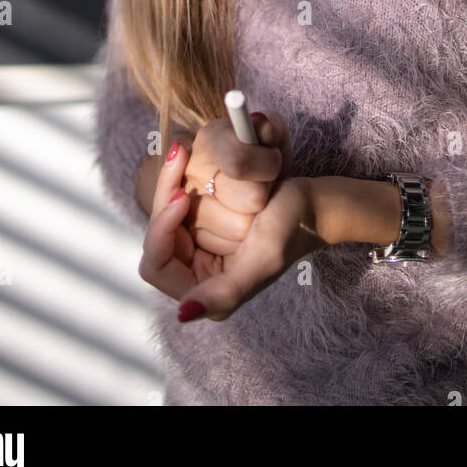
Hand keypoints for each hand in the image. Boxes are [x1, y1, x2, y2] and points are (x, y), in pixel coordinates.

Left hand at [137, 111, 292, 301]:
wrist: (311, 202)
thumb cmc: (291, 230)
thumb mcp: (262, 260)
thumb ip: (225, 292)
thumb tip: (184, 313)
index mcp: (205, 292)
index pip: (156, 265)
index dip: (162, 229)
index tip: (181, 196)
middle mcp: (196, 272)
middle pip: (156, 233)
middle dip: (165, 195)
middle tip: (177, 158)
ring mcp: (197, 245)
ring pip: (163, 211)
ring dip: (170, 180)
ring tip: (180, 153)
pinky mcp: (202, 222)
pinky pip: (176, 197)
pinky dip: (178, 174)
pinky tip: (184, 154)